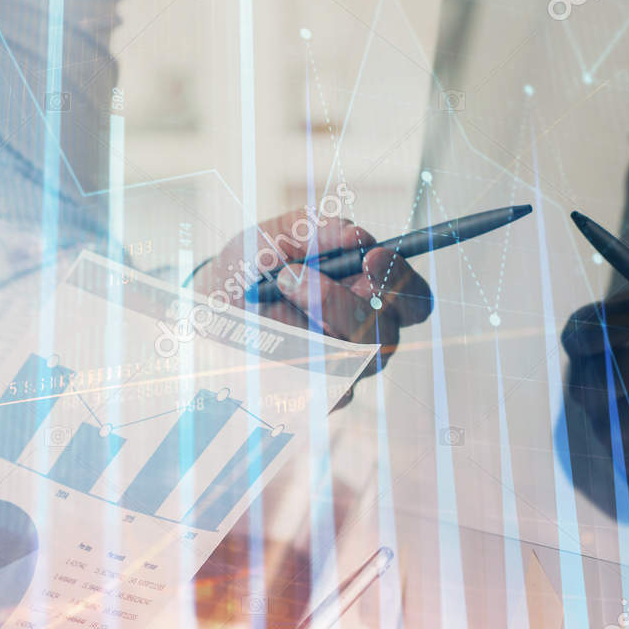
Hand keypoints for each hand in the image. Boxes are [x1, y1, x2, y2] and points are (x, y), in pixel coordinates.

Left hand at [195, 208, 432, 377]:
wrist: (213, 306)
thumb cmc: (254, 266)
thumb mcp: (276, 236)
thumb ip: (315, 231)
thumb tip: (357, 233)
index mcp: (377, 295)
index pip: (415, 300)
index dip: (401, 280)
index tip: (369, 256)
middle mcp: (370, 337)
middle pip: (386, 336)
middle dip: (339, 304)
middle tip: (293, 274)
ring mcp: (347, 370)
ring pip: (350, 364)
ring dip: (303, 330)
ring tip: (271, 295)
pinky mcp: (320, 397)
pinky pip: (319, 391)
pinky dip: (288, 360)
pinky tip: (266, 338)